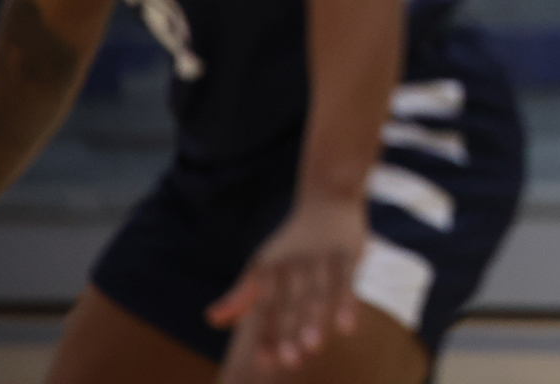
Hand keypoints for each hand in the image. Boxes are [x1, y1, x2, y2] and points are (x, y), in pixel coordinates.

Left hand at [206, 196, 366, 368]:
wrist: (328, 198)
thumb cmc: (294, 240)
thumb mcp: (263, 263)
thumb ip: (241, 294)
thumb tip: (211, 320)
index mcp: (269, 270)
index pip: (265, 307)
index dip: (265, 334)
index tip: (264, 362)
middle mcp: (292, 265)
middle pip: (290, 303)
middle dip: (290, 332)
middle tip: (291, 361)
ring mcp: (319, 258)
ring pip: (317, 293)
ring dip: (315, 320)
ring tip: (314, 346)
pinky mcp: (346, 252)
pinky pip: (346, 280)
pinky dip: (347, 303)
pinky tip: (348, 328)